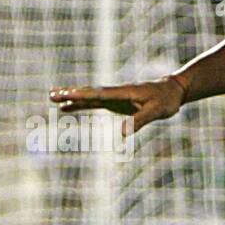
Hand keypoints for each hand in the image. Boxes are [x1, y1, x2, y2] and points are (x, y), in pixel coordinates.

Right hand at [48, 76, 185, 134]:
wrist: (172, 90)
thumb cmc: (166, 100)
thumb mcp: (156, 112)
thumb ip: (139, 121)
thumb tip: (122, 134)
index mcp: (123, 92)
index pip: (98, 94)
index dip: (81, 95)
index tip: (66, 94)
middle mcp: (115, 93)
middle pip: (89, 93)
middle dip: (70, 94)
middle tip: (51, 94)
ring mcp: (114, 97)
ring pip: (89, 97)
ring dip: (72, 98)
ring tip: (53, 99)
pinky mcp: (116, 102)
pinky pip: (95, 103)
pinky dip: (81, 104)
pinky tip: (69, 107)